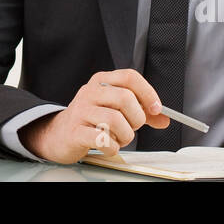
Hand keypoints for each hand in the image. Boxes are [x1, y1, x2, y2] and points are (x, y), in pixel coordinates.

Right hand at [20, 69, 171, 163]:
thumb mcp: (114, 108)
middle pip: (125, 98)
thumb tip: (164, 118)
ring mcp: (81, 111)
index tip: (156, 109)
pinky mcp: (75, 131)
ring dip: (125, 135)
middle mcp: (90, 92)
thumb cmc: (90, 120)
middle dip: (137, 119)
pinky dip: (112, 147)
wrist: (59, 134)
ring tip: (119, 138)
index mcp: (102, 82)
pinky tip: (108, 146)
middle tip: (133, 127)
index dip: (147, 93)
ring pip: (115, 120)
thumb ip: (140, 111)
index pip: (130, 77)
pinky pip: (103, 139)